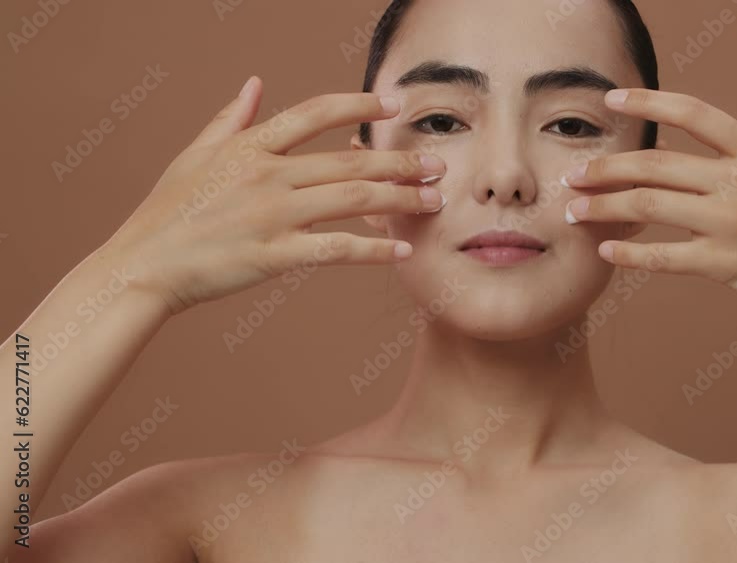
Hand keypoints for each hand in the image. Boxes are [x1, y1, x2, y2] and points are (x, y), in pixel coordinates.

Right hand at [98, 76, 446, 315]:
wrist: (144, 266)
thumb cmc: (168, 211)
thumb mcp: (194, 154)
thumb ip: (230, 118)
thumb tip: (255, 83)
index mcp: (249, 146)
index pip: (313, 113)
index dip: (357, 106)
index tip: (393, 106)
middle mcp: (266, 175)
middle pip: (348, 160)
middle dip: (399, 162)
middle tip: (437, 165)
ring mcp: (272, 215)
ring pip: (352, 200)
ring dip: (399, 199)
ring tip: (433, 201)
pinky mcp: (274, 256)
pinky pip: (336, 250)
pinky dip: (373, 250)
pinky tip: (403, 250)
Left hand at [562, 69, 736, 325]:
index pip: (692, 114)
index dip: (647, 103)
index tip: (611, 99)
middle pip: (656, 162)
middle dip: (605, 166)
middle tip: (571, 174)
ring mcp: (731, 223)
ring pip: (651, 205)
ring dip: (604, 206)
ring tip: (573, 210)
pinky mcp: (725, 263)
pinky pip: (666, 256)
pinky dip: (631, 253)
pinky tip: (606, 249)